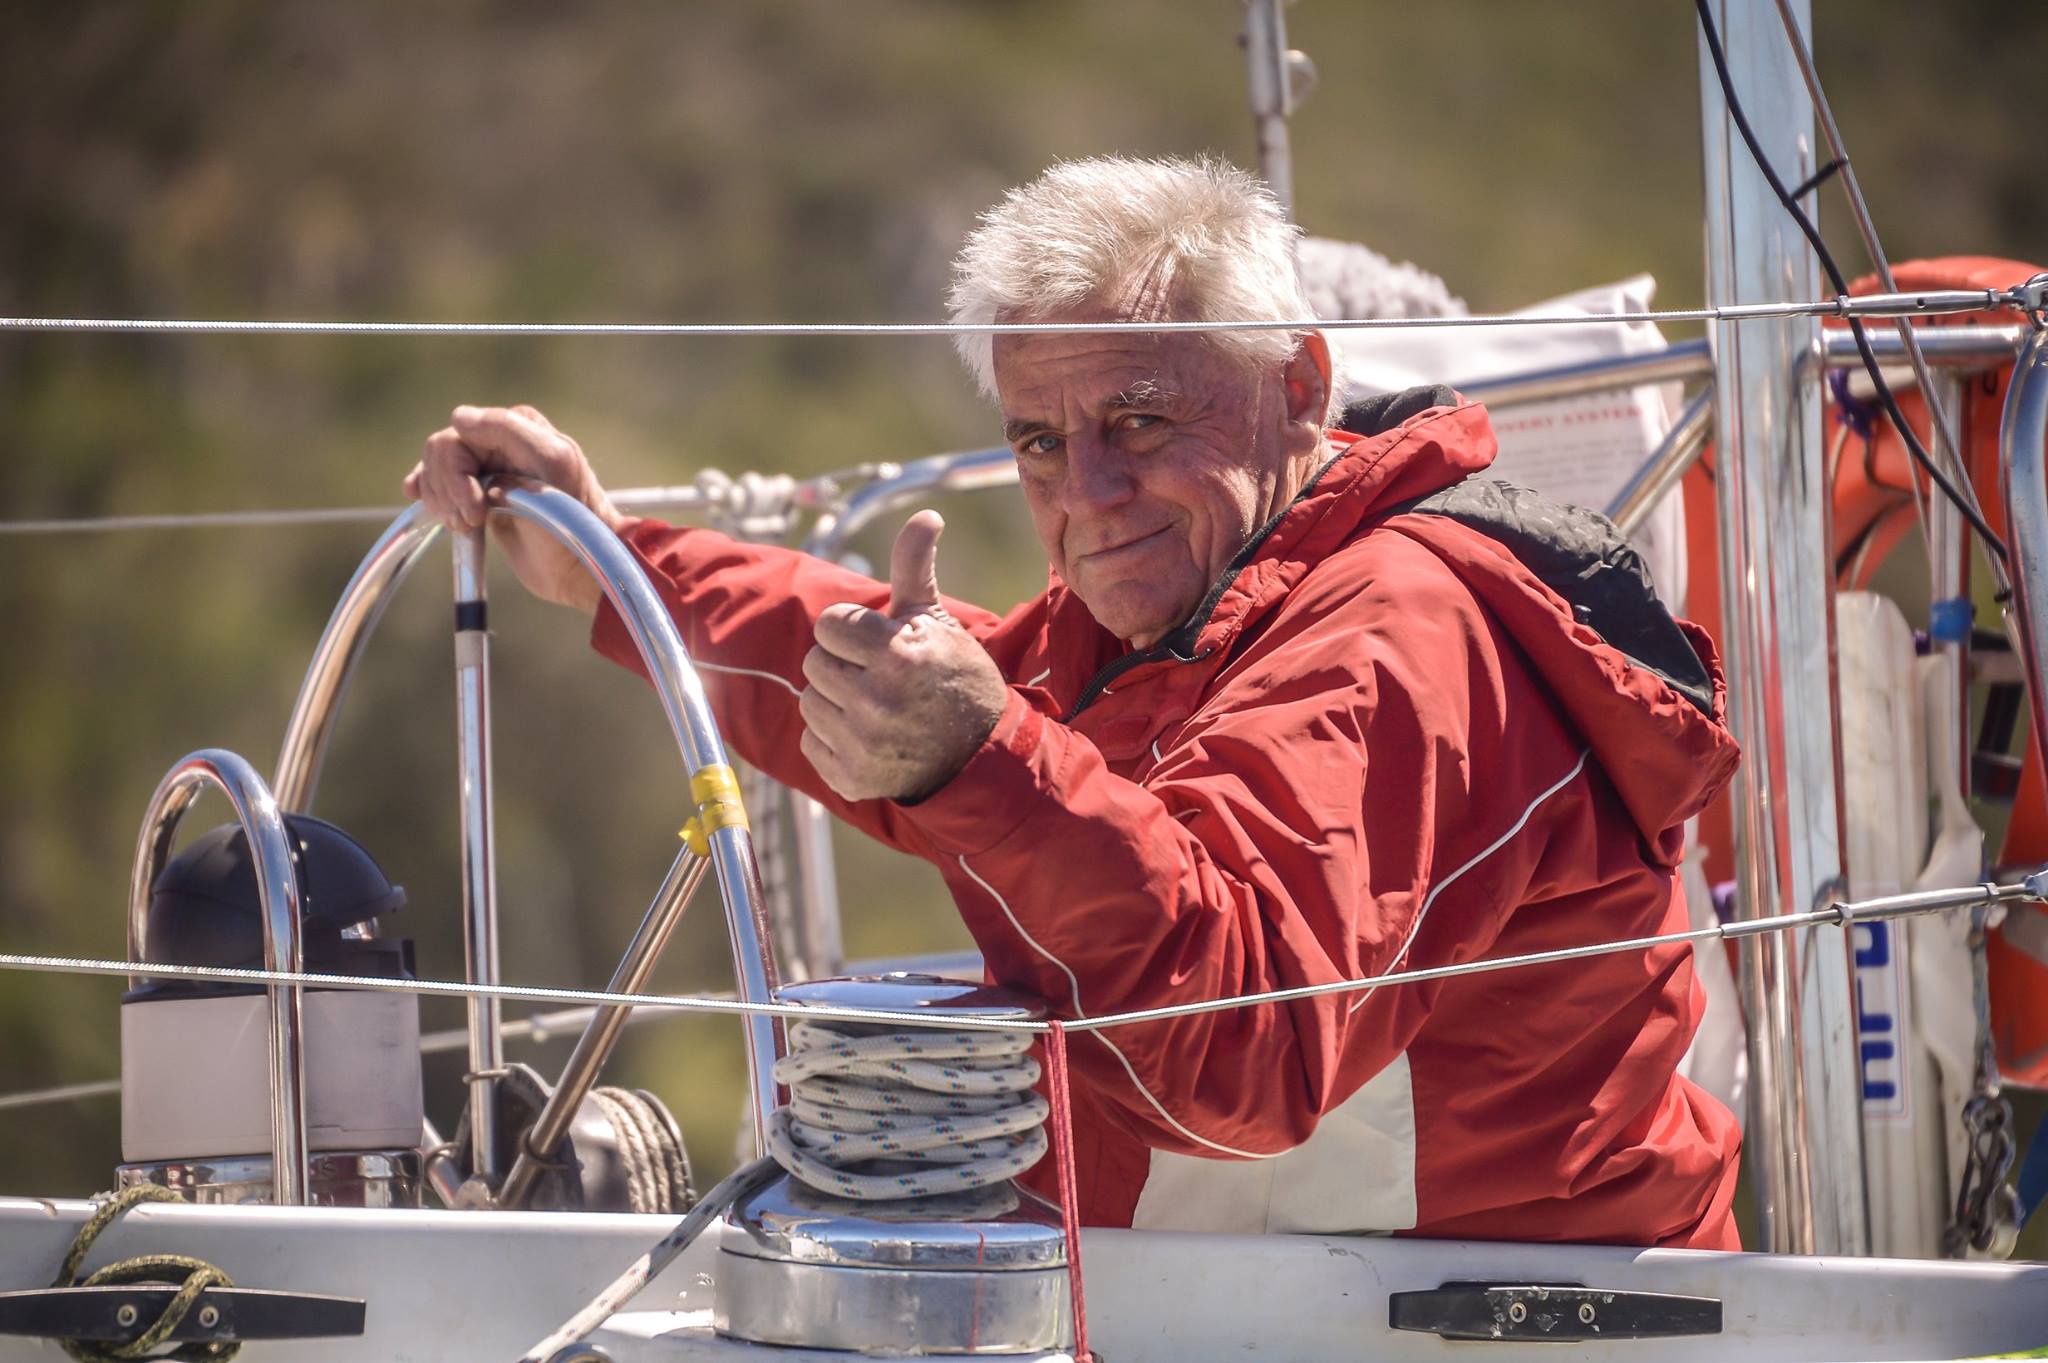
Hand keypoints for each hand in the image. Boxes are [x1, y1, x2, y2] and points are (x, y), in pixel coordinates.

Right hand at [405, 405, 620, 612]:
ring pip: (437, 471)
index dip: (457, 473)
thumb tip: (459, 418)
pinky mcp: (479, 499)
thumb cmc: (574, 518)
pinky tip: (420, 500)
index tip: (477, 508)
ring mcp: (488, 471)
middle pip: (441, 452)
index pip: (458, 435)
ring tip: (467, 526)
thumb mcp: (551, 463)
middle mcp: (500, 444)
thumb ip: (508, 428)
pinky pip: (439, 486)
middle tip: (471, 520)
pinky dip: (429, 495)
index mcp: (517, 428)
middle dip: (448, 489)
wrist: (578, 568)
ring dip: (442, 500)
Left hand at [800, 511, 1007, 801]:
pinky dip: (833, 740)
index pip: (829, 625)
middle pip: (815, 663)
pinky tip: (870, 737)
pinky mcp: (852, 777)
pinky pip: (811, 742)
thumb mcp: (935, 619)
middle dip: (843, 665)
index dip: (854, 631)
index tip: (881, 645)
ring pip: (810, 703)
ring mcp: (862, 743)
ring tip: (877, 707)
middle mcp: (876, 700)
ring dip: (836, 702)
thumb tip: (926, 514)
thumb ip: (915, 566)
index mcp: (896, 653)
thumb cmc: (954, 677)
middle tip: (881, 677)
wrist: (979, 755)